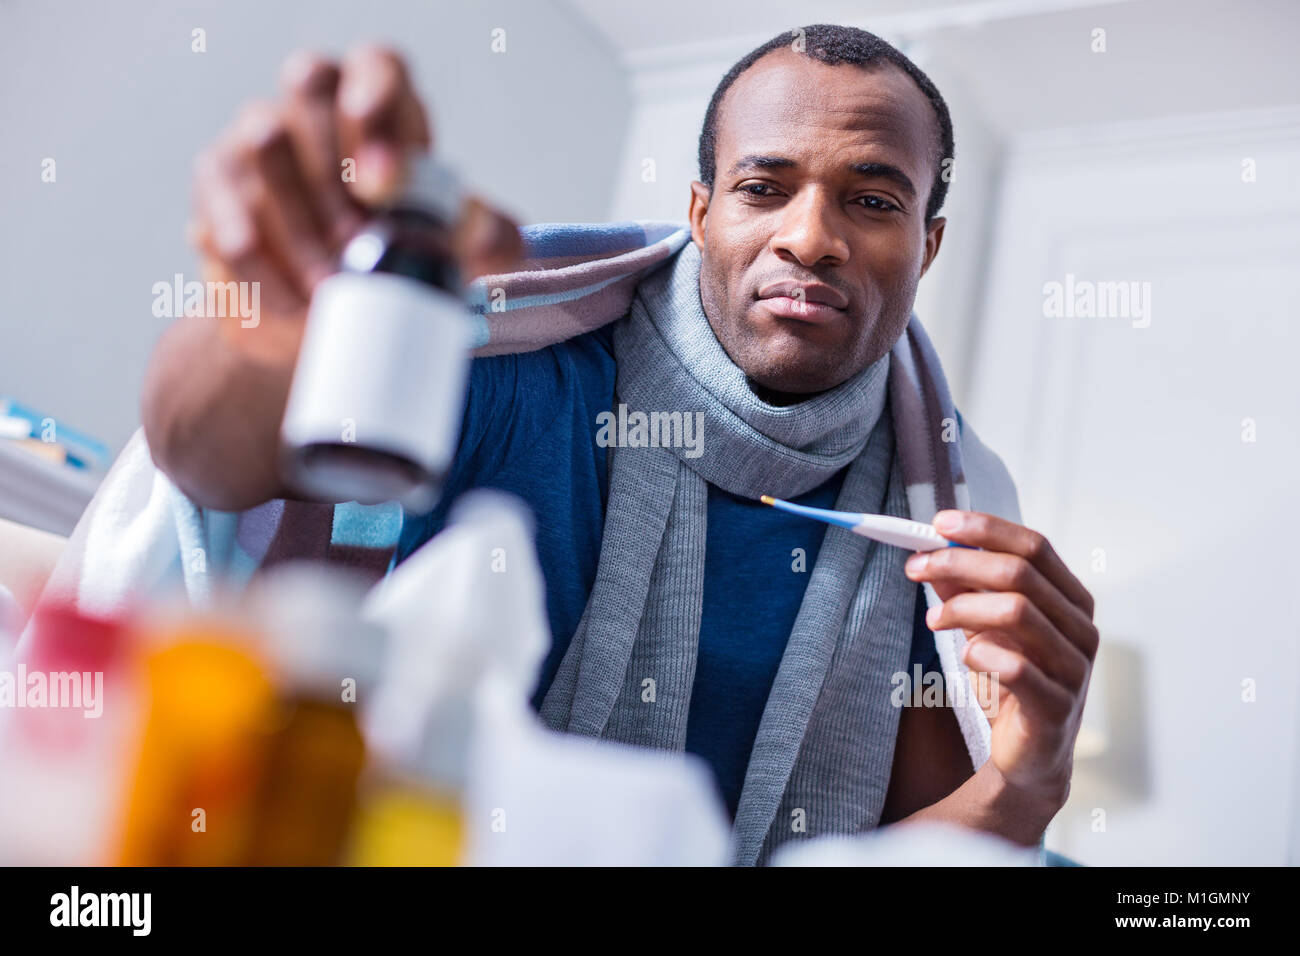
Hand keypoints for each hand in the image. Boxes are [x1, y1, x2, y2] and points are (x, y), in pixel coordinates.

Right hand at [146, 45, 524, 509]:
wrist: (328, 319)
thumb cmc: (401, 263)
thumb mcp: (460, 254)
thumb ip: (487, 237)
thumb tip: (476, 223)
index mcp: (382, 103)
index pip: (377, 67)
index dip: (379, 107)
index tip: (386, 178)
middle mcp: (314, 103)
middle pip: (311, 90)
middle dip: (339, 173)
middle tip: (362, 244)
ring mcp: (257, 134)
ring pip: (264, 143)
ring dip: (302, 225)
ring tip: (334, 287)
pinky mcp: (215, 181)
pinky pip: (224, 205)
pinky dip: (261, 263)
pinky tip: (293, 302)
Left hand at [903, 510, 1098, 814]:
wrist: (1029, 755)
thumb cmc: (1012, 682)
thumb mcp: (985, 626)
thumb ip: (966, 588)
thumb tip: (933, 550)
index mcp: (1071, 599)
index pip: (1034, 546)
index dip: (986, 528)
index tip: (939, 523)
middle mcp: (1081, 628)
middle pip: (1020, 573)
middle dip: (959, 562)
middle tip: (915, 568)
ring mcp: (1074, 667)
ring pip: (1017, 611)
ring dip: (963, 607)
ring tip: (933, 620)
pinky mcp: (1056, 705)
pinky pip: (1016, 666)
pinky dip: (980, 655)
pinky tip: (966, 658)